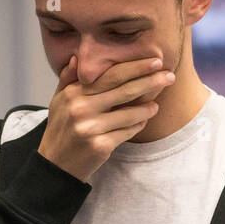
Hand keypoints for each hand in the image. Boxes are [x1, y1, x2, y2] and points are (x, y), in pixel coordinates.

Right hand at [37, 55, 175, 181]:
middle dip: (150, 81)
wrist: (55, 165)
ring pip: (129, 114)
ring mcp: (90, 128)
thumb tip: (76, 58)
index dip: (135, 67)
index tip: (156, 60)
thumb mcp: (58, 102)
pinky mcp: (99, 146)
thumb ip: (68, 79)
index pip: (110, 75)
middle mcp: (81, 108)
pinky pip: (127, 132)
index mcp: (73, 93)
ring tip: (157, 104)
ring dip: (148, 108)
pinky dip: (137, 126)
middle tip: (169, 76)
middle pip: (124, 90)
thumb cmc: (60, 129)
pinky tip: (143, 121)